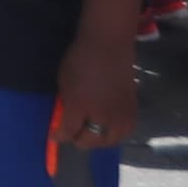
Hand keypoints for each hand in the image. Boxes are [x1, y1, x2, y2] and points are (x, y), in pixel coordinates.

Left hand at [53, 31, 136, 154]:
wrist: (108, 46)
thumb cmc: (80, 59)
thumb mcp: (64, 82)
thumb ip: (65, 103)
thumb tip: (64, 118)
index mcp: (79, 106)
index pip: (69, 132)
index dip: (60, 136)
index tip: (55, 137)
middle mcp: (101, 115)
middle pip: (91, 140)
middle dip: (80, 141)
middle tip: (74, 136)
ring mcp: (119, 114)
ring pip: (110, 140)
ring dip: (99, 141)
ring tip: (92, 136)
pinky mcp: (132, 109)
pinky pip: (125, 131)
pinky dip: (116, 134)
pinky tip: (109, 130)